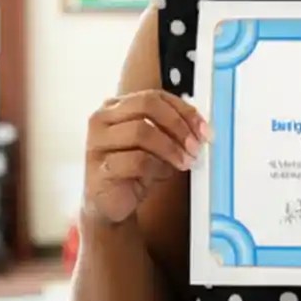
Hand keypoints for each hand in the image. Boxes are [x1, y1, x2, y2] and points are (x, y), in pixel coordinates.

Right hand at [83, 90, 210, 224]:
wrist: (109, 204)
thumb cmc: (132, 169)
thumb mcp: (156, 144)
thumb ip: (172, 130)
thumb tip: (201, 130)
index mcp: (116, 106)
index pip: (155, 96)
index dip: (184, 110)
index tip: (203, 129)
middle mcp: (103, 119)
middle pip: (146, 105)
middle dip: (178, 125)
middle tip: (195, 145)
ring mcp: (97, 143)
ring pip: (141, 131)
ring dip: (171, 148)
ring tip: (185, 162)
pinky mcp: (99, 170)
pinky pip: (136, 161)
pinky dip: (157, 167)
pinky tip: (162, 174)